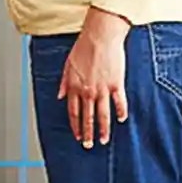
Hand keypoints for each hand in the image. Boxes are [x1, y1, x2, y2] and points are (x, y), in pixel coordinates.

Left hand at [59, 7, 130, 147]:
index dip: (75, 126)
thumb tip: (60, 96)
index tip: (77, 135)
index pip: (74, 112)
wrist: (100, 37)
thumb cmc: (83, 48)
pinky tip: (121, 120)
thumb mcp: (67, 66)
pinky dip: (120, 111)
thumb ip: (64, 83)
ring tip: (104, 140)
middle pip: (87, 117)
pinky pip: (119, 102)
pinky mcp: (116, 84)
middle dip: (87, 133)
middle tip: (89, 145)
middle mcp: (88, 91)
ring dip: (103, 129)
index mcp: (75, 87)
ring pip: (102, 114)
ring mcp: (102, 89)